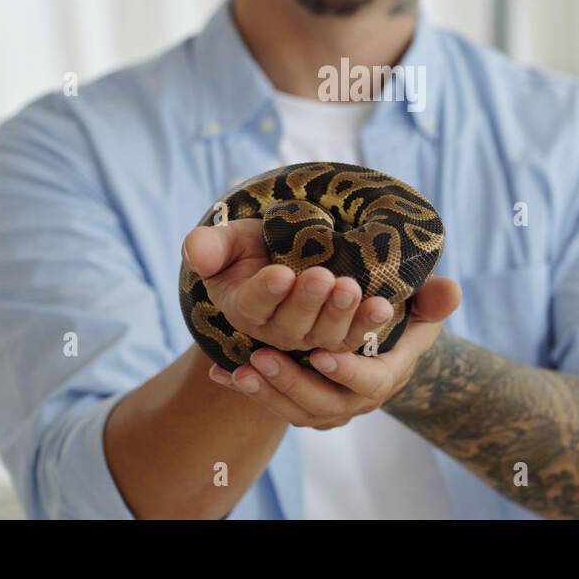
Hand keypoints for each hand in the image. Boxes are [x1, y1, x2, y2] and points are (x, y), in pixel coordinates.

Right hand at [182, 219, 396, 354]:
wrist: (285, 254)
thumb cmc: (253, 246)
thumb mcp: (229, 240)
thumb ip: (209, 246)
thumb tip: (195, 250)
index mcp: (244, 308)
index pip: (252, 305)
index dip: (266, 292)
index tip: (280, 274)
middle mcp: (276, 331)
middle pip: (290, 325)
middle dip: (307, 302)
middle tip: (322, 276)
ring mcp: (310, 336)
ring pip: (324, 336)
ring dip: (340, 315)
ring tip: (351, 288)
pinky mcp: (340, 335)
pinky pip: (353, 337)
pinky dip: (368, 323)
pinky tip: (383, 306)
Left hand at [206, 274, 462, 429]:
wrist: (375, 339)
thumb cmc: (401, 315)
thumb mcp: (420, 305)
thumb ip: (433, 299)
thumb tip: (451, 290)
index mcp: (387, 375)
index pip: (371, 383)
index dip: (347, 373)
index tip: (322, 354)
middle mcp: (357, 400)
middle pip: (325, 404)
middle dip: (292, 383)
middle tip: (262, 357)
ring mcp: (329, 408)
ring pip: (295, 410)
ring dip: (266, 391)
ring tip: (240, 368)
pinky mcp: (303, 404)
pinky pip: (274, 404)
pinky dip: (248, 390)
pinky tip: (218, 372)